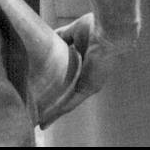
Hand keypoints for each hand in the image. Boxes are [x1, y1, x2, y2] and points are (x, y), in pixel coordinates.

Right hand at [36, 13, 133, 127]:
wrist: (109, 30)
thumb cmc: (96, 27)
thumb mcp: (73, 32)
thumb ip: (62, 36)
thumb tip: (48, 37)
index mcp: (87, 65)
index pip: (71, 79)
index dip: (58, 85)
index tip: (46, 91)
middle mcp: (89, 77)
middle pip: (69, 94)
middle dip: (56, 105)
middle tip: (40, 113)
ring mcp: (89, 84)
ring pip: (68, 103)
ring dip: (54, 113)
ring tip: (41, 122)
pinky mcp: (88, 87)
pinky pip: (70, 103)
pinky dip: (58, 112)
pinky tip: (46, 120)